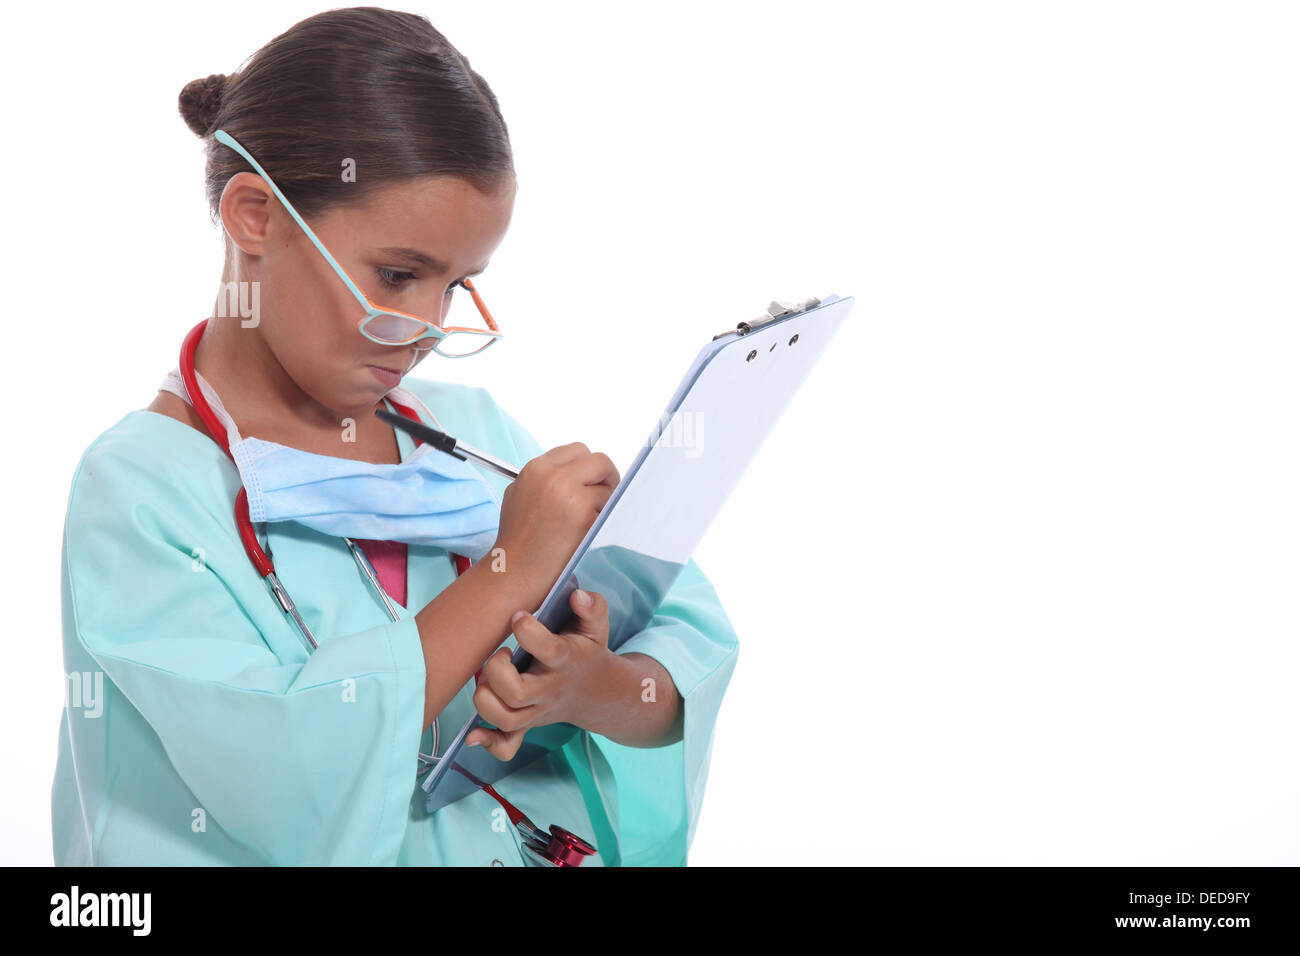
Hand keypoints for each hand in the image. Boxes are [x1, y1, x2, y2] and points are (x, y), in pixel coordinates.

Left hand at [467, 586, 614, 760]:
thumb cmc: (587, 653)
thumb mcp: (596, 628)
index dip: (528, 631)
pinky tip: (474, 733)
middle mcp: (548, 690)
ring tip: (487, 677)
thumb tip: (577, 596)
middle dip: (497, 670)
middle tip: (501, 652)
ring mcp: (536, 711)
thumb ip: (593, 608)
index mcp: (565, 661)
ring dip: (486, 699)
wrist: (598, 693)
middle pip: (516, 693)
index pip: (549, 650)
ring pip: (505, 719)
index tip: (519, 616)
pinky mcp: (526, 723)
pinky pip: (507, 745)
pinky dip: (489, 742)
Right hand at [492, 443, 619, 596]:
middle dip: (605, 478)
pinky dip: (603, 518)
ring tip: (584, 520)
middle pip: (599, 460)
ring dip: (604, 502)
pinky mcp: (584, 517)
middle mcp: (552, 477)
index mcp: (536, 468)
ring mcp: (570, 496)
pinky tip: (584, 532)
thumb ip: (546, 476)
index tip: (589, 481)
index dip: (587, 467)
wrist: (515, 571)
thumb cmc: (517, 537)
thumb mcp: (519, 493)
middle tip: (601, 497)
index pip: (578, 450)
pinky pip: (608, 507)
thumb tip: (579, 470)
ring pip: (608, 486)